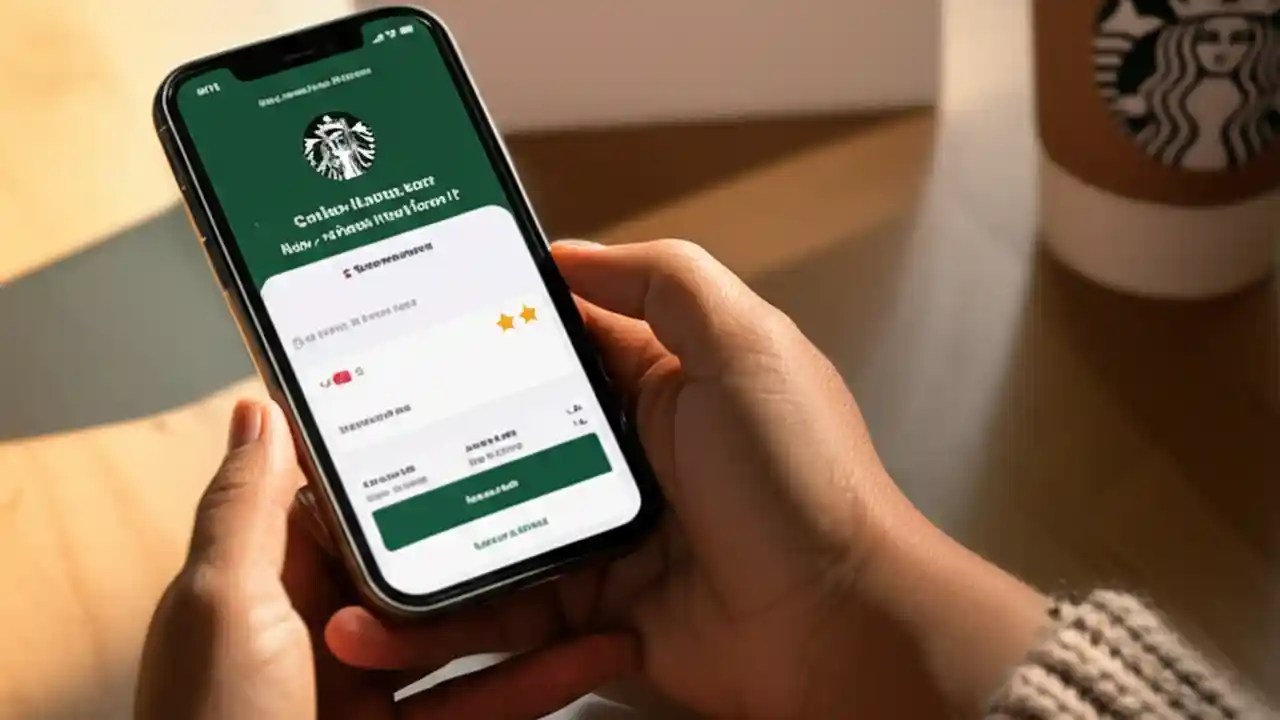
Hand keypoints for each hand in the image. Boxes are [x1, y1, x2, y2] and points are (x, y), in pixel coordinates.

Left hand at [136, 400, 635, 719]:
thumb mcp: (223, 603)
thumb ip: (248, 506)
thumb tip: (259, 410)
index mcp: (263, 586)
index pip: (344, 505)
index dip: (405, 467)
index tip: (471, 430)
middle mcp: (315, 633)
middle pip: (419, 571)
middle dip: (487, 544)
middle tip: (559, 499)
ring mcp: (362, 694)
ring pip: (464, 639)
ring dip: (534, 615)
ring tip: (600, 578)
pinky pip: (481, 702)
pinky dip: (538, 681)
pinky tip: (589, 655)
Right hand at [324, 240, 1046, 717]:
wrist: (835, 626)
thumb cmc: (801, 481)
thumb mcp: (745, 342)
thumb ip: (662, 278)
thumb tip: (566, 253)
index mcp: (661, 382)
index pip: (550, 340)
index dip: (481, 327)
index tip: (403, 323)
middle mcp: (628, 455)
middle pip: (503, 435)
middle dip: (426, 437)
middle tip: (342, 441)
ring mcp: (607, 535)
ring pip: (488, 524)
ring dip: (417, 534)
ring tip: (340, 538)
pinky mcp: (591, 610)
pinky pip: (505, 606)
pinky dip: (448, 611)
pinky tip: (389, 612)